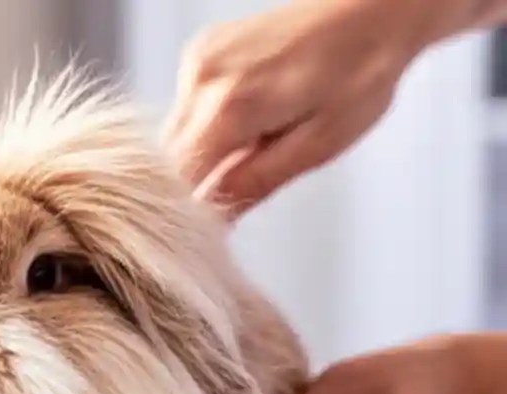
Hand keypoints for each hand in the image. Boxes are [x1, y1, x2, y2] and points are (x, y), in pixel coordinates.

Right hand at [166, 0, 440, 213]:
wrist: (371, 10)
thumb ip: (256, 185)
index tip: (211, 224)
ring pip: (174, 134)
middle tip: (247, 177)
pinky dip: (208, 121)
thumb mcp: (319, 145)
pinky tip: (250, 109)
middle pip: (169, 158)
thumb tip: (214, 221)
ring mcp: (196, 60)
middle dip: (199, 178)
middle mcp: (202, 79)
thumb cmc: (361, 70)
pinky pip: (185, 106)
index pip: (178, 180)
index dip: (190, 209)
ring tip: (257, 136)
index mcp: (230, 107)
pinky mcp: (199, 51)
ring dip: (204, 148)